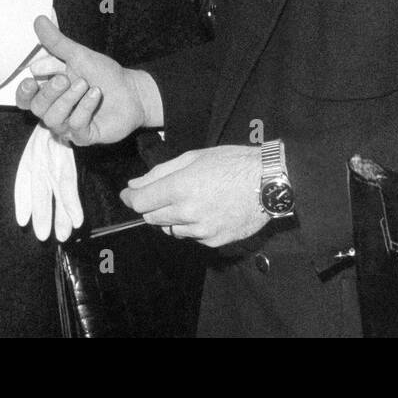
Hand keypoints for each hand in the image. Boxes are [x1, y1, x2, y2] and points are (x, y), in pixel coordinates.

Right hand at [15, 15, 152, 145]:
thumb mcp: (78, 55)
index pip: (25, 99)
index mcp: (50, 93)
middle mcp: (55, 111)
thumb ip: (56, 42)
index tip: (31, 80)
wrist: (132, 91)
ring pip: (53, 119)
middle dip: (50, 92)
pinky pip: (75, 127)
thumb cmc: (104, 74)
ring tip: (87, 86)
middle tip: (67, 78)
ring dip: (69, 99)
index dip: (24, 92)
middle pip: (37, 108)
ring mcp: (69, 126)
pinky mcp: (84, 136)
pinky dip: (84, 108)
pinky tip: (96, 95)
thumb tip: (39, 19)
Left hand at [120, 145, 268, 247]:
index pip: (140, 202)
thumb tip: (135, 184)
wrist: (269, 182)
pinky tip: (208, 211)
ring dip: (173, 217)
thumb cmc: (234, 162)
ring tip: (192, 200)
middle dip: (151, 206)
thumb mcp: (195, 157)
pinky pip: (193, 236)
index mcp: (180, 187)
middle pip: (152, 218)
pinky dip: (193, 226)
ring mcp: (201, 230)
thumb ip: (161, 172)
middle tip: (162, 193)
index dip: (130, 198)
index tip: (128, 194)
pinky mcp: (214, 241)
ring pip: (171, 229)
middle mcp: (188, 212)